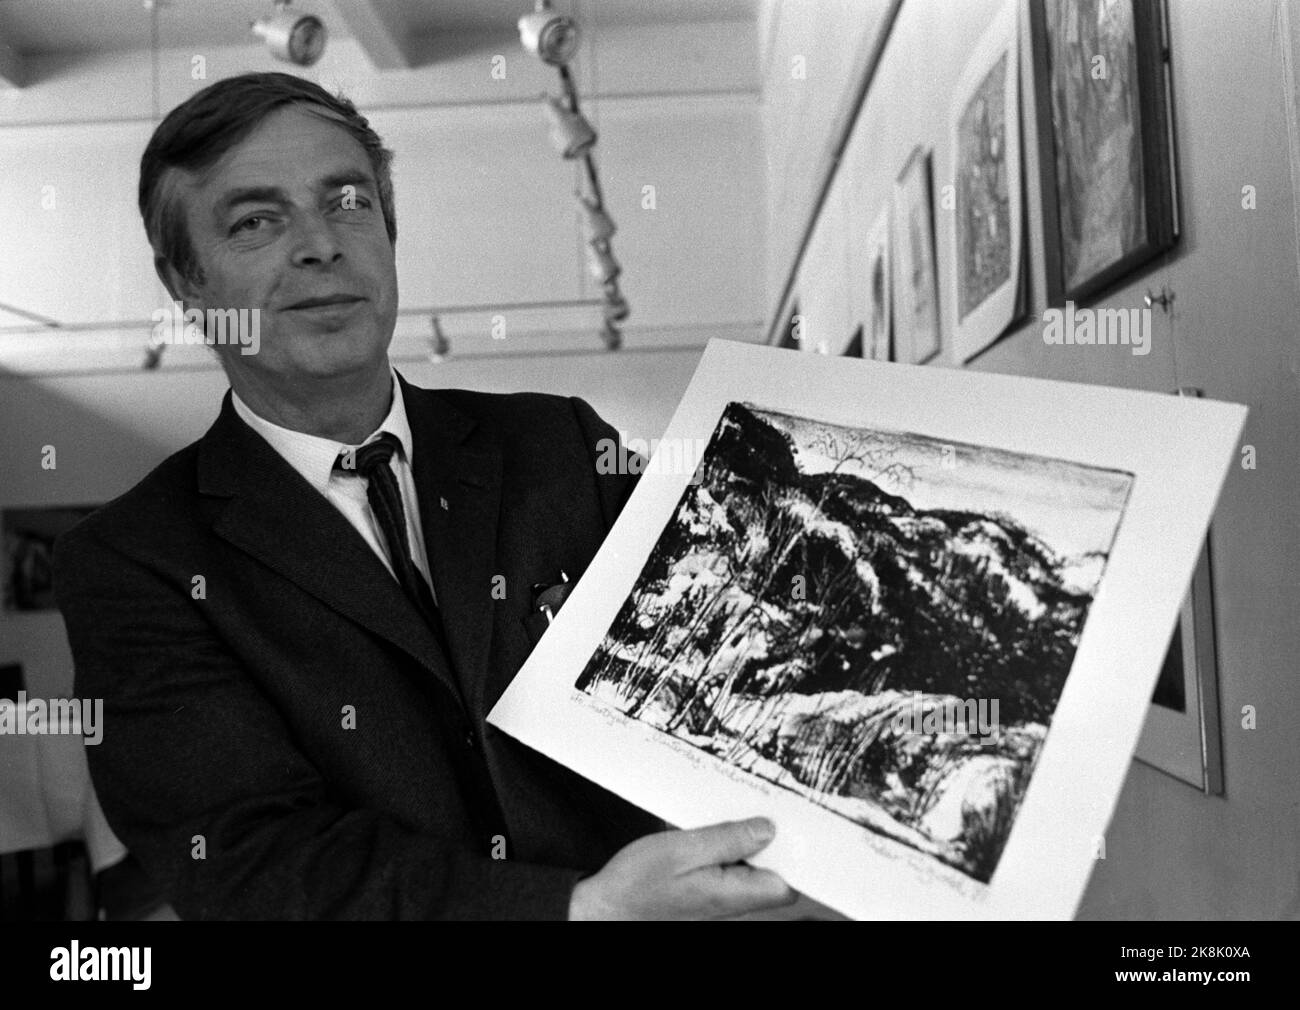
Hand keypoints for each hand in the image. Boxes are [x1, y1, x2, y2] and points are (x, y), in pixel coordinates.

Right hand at [568, 817, 796, 919]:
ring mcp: (722, 896)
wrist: (606, 909)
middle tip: (765, 799)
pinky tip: (716, 822)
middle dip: (773, 835)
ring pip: (753, 863)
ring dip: (748, 835)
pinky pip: (732, 863)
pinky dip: (729, 842)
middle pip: (775, 867)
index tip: (798, 818)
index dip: (798, 851)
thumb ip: (728, 840)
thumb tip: (768, 829)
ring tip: (739, 804)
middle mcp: (735, 900)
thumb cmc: (637, 885)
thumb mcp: (682, 850)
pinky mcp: (709, 889)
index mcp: (735, 894)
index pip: (790, 880)